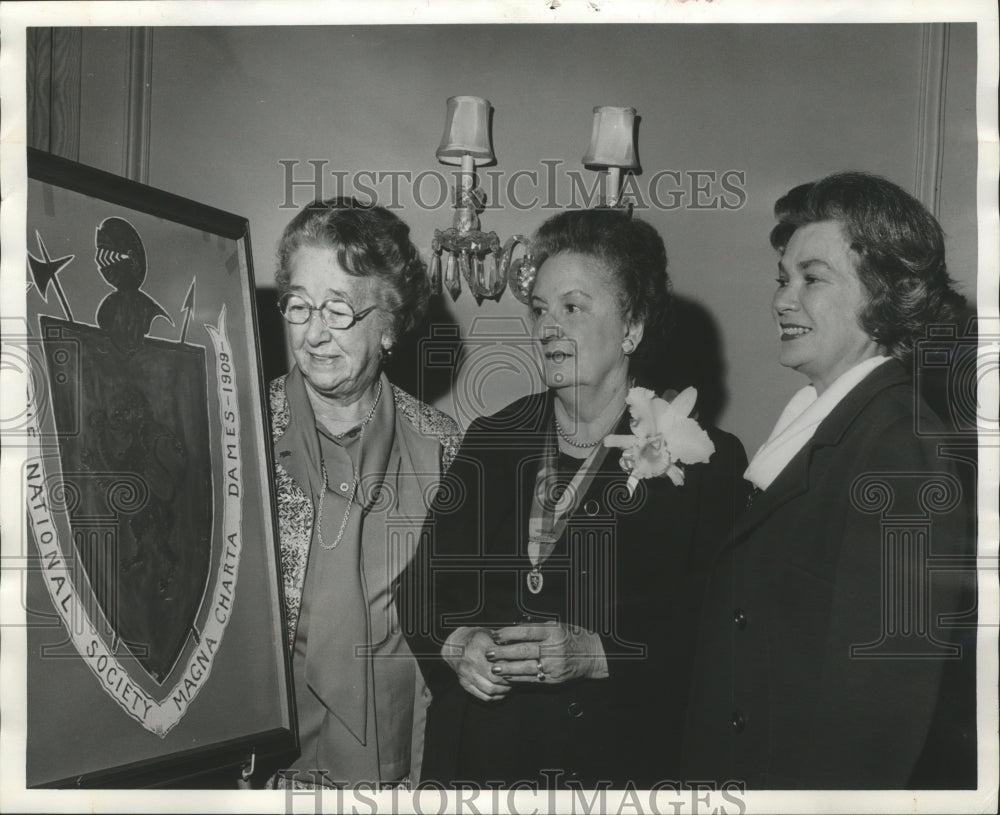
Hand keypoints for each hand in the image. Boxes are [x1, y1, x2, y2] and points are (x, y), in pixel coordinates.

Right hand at [442, 627, 511, 702]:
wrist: (455, 645)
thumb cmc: (475, 638)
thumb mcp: (489, 633)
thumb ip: (502, 642)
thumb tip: (516, 651)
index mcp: (479, 646)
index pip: (500, 661)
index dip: (512, 665)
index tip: (518, 665)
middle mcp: (471, 661)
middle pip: (496, 677)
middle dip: (509, 680)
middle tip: (516, 677)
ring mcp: (467, 674)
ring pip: (490, 689)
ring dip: (503, 690)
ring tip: (510, 685)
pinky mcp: (465, 683)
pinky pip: (483, 696)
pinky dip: (495, 696)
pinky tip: (501, 691)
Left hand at [485, 622, 605, 683]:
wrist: (591, 655)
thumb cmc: (571, 637)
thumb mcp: (556, 626)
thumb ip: (536, 628)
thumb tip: (511, 629)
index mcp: (553, 632)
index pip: (527, 632)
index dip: (509, 634)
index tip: (496, 635)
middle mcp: (554, 649)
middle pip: (524, 650)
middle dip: (504, 652)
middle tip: (489, 653)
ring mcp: (554, 665)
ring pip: (526, 667)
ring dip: (507, 668)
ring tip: (494, 667)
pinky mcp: (554, 678)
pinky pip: (532, 678)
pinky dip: (517, 677)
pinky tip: (507, 676)